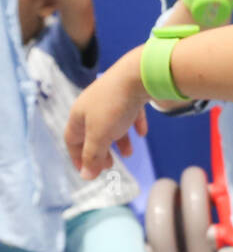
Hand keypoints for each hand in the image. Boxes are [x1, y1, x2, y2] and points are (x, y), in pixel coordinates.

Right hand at [65, 49, 148, 179]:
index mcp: (79, 114)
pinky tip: (142, 133)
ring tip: (129, 153)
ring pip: (112, 124)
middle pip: (92, 133)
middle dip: (100, 151)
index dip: (78, 157)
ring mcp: (112, 98)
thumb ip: (93, 156)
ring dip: (119, 140)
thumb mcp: (100, 135)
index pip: (72, 139)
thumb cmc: (114, 107)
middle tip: (110, 166)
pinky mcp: (130, 93)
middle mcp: (92, 105)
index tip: (88, 173)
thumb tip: (85, 177)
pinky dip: (134, 124)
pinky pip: (130, 112)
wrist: (138, 74)